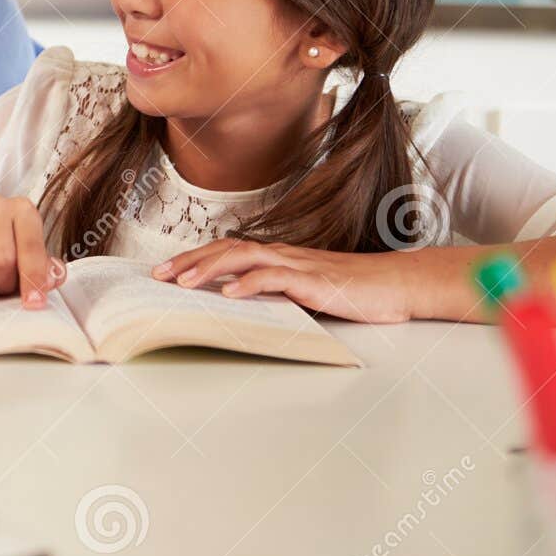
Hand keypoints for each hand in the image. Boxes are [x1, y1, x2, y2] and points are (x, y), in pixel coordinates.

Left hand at [151, 237, 416, 323]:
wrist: (398, 284)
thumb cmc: (355, 291)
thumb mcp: (307, 294)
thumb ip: (278, 294)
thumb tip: (242, 306)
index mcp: (279, 257)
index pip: (228, 252)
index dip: (194, 259)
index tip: (164, 272)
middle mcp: (283, 255)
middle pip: (226, 249)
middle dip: (189, 261)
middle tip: (157, 276)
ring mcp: (298, 265)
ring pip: (244, 257)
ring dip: (209, 268)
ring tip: (181, 282)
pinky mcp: (315, 281)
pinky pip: (275, 278)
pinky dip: (248, 283)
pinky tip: (228, 294)